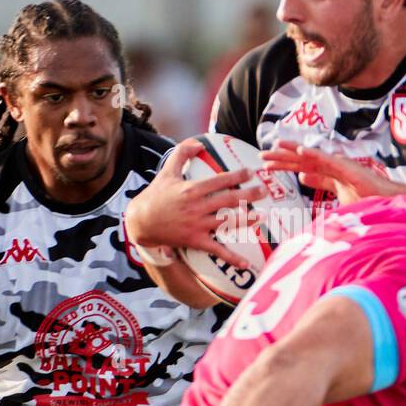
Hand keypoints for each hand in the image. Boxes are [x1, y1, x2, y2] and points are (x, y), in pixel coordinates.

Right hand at [125, 138, 263, 268]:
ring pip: (226, 222)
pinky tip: (246, 263)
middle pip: (228, 200)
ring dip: (246, 220)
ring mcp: (197, 225)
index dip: (237, 176)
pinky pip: (216, 250)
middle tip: (264, 191)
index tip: (251, 172)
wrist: (141, 222)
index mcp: (192, 189)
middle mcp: (197, 207)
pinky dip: (231, 258)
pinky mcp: (195, 241)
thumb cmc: (156, 195)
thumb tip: (198, 142)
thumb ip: (181, 153)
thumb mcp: (167, 172)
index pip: (219, 181)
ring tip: (263, 216)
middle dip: (249, 195)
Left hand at [261, 141, 405, 205]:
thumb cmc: (369, 200)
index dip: (284, 166)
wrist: (390, 205)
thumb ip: (321, 184)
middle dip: (282, 158)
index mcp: (329, 173)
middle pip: (303, 160)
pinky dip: (314, 154)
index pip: (302, 168)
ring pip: (313, 157)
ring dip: (293, 152)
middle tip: (262, 156)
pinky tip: (300, 151)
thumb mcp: (338, 193)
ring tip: (275, 147)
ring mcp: (341, 166)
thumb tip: (302, 178)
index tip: (266, 166)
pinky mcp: (350, 168)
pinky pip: (329, 160)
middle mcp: (333, 166)